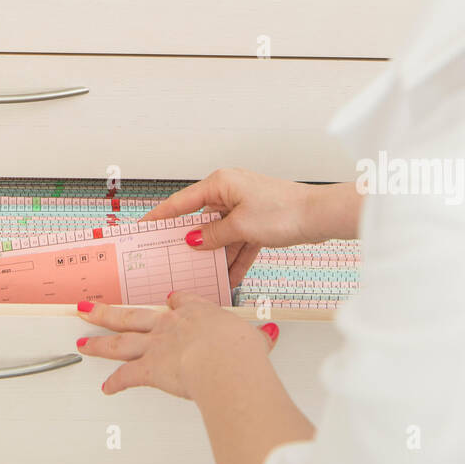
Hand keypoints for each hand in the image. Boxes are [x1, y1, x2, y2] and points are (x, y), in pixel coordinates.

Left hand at [76, 291, 278, 399]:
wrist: (225, 360)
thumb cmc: (239, 349)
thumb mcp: (255, 338)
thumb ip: (259, 338)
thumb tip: (269, 336)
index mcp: (196, 312)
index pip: (178, 301)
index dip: (171, 303)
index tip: (166, 302)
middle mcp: (170, 325)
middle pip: (132, 314)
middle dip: (107, 312)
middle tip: (88, 307)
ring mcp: (157, 345)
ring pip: (119, 341)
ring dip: (98, 341)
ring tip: (82, 339)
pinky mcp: (150, 368)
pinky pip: (126, 376)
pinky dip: (114, 383)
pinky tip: (105, 386)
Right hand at [139, 167, 316, 286]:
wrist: (320, 216)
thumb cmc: (284, 211)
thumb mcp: (241, 226)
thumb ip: (213, 235)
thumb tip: (193, 241)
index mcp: (221, 184)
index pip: (181, 202)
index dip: (161, 216)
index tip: (144, 226)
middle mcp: (230, 192)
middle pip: (202, 221)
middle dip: (192, 243)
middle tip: (171, 259)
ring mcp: (245, 208)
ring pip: (222, 235)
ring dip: (216, 257)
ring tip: (202, 277)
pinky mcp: (258, 222)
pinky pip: (239, 243)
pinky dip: (235, 259)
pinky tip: (229, 279)